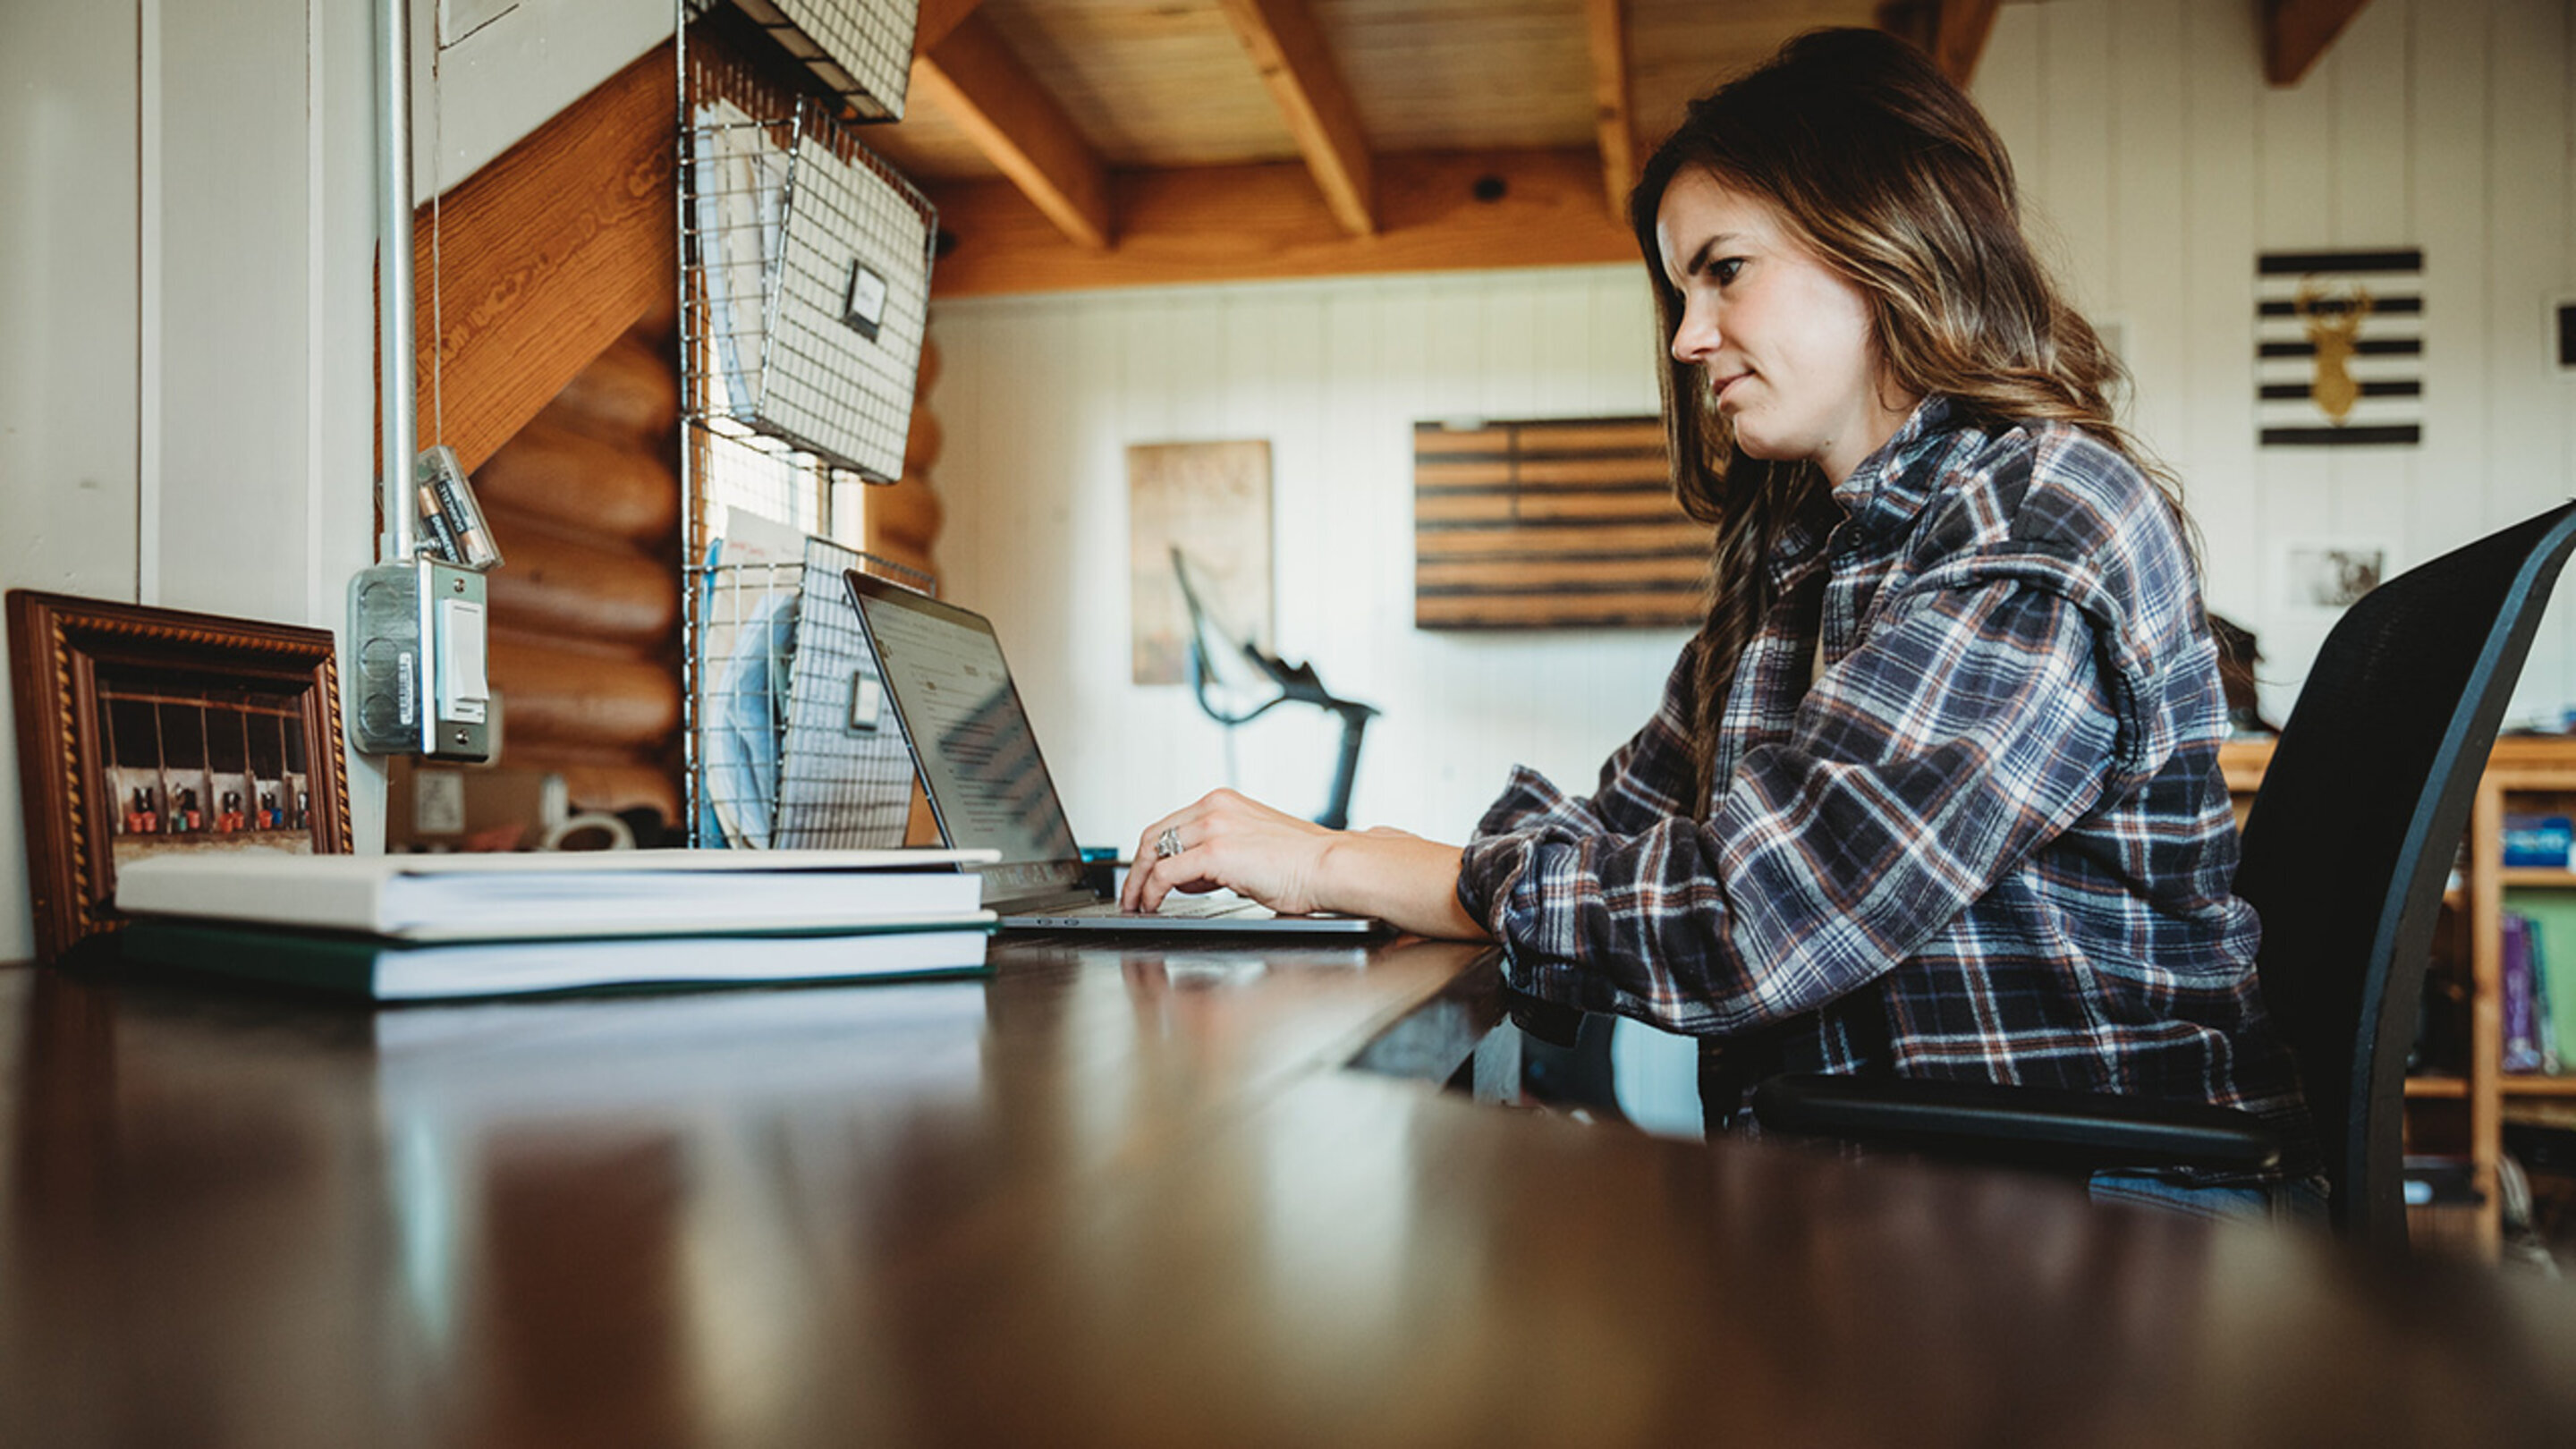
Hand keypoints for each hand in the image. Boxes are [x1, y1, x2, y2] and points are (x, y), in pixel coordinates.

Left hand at [1121, 789, 1337, 915]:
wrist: (1331, 866)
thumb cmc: (1305, 863)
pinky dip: (1151, 892)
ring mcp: (1213, 827)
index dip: (1151, 853)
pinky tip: (1152, 906)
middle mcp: (1214, 807)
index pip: (1171, 824)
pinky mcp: (1215, 852)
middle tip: (1132, 894)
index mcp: (1224, 802)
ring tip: (1138, 904)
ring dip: (1139, 882)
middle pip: (1154, 835)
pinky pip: (1165, 874)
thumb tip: (1191, 877)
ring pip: (1154, 852)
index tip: (1144, 875)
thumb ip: (1219, 856)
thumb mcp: (1253, 848)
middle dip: (1137, 868)